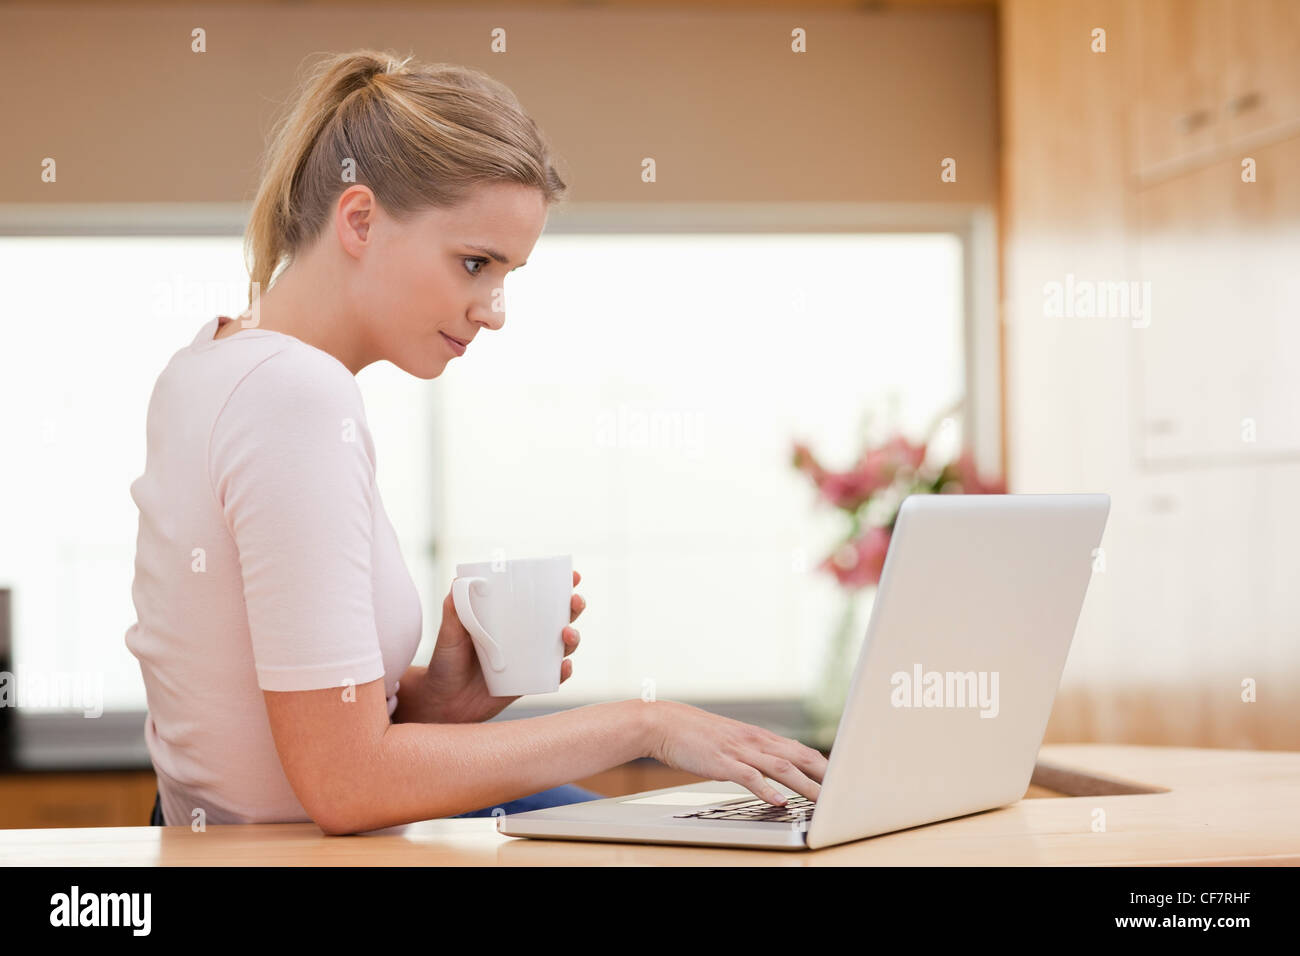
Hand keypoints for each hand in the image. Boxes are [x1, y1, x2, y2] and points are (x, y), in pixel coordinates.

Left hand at [419, 569, 585, 723]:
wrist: (443, 703)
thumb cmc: (445, 663)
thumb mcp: (448, 633)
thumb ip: (453, 609)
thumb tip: (459, 580)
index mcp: (509, 618)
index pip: (539, 597)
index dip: (560, 586)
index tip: (573, 576)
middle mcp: (524, 637)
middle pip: (559, 618)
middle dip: (574, 607)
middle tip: (574, 602)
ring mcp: (529, 660)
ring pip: (562, 646)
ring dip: (573, 638)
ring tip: (566, 634)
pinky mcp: (529, 682)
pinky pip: (553, 677)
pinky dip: (563, 671)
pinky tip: (564, 666)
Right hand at [646, 700, 827, 805]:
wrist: (665, 723)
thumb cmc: (697, 735)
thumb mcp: (732, 740)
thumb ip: (755, 751)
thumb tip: (776, 766)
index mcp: (759, 736)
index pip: (800, 750)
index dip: (823, 764)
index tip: (841, 778)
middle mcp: (755, 741)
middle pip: (799, 757)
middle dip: (825, 775)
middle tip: (845, 791)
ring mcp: (740, 751)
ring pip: (781, 767)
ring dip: (805, 785)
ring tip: (823, 801)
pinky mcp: (723, 762)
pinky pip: (749, 777)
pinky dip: (767, 789)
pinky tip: (780, 801)